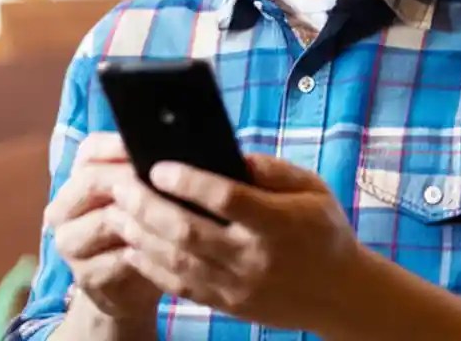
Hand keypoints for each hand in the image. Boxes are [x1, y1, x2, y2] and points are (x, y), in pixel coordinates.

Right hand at [43, 133, 160, 320]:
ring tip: (175, 216)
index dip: (122, 146)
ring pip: (105, 220)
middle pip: (92, 180)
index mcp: (79, 176)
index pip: (91, 149)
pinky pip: (115, 258)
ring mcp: (69, 242)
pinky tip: (166, 250)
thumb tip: (175, 142)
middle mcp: (64, 206)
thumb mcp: (150, 192)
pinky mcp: (83, 274)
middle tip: (170, 182)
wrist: (135, 282)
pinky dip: (143, 253)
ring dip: (142, 218)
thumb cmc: (148, 226)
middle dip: (134, 180)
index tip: (159, 148)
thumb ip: (152, 169)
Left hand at [112, 154, 362, 332]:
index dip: (189, 181)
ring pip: (177, 261)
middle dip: (148, 206)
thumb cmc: (325, 231)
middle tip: (121, 184)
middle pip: (189, 231)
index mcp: (280, 223)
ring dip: (141, 235)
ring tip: (119, 211)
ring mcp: (239, 286)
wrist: (341, 294)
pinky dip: (151, 267)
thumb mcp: (313, 189)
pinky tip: (133, 246)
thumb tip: (229, 154)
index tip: (159, 165)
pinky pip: (181, 287)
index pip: (226, 199)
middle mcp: (256, 257)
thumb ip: (273, 169)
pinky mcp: (229, 306)